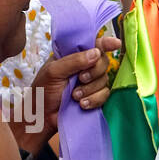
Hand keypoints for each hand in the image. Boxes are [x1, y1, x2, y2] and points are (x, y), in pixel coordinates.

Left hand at [18, 35, 122, 153]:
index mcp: (73, 56)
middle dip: (95, 71)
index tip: (116, 44)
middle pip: (103, 62)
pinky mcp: (95, 97)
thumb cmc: (43, 90)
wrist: (43, 117)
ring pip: (105, 80)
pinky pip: (105, 95)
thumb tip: (96, 53)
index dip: (105, 43)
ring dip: (90, 89)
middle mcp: (84, 67)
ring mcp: (90, 83)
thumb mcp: (54, 71)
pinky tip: (82, 104)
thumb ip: (74, 61)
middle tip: (81, 78)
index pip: (92, 45)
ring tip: (74, 96)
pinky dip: (94, 100)